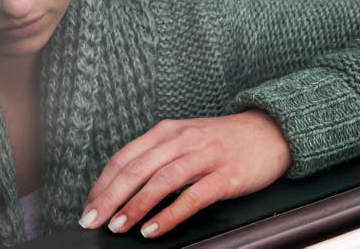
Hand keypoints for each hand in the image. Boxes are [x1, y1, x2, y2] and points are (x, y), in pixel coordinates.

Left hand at [79, 110, 291, 237]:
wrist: (271, 131)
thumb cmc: (224, 140)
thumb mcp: (186, 138)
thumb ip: (159, 156)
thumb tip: (125, 188)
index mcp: (167, 131)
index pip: (125, 157)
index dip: (103, 183)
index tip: (89, 205)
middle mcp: (182, 140)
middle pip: (137, 169)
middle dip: (110, 197)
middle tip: (92, 220)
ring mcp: (205, 156)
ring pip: (161, 181)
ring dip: (135, 206)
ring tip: (118, 226)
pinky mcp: (226, 175)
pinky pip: (192, 197)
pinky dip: (169, 215)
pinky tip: (154, 229)